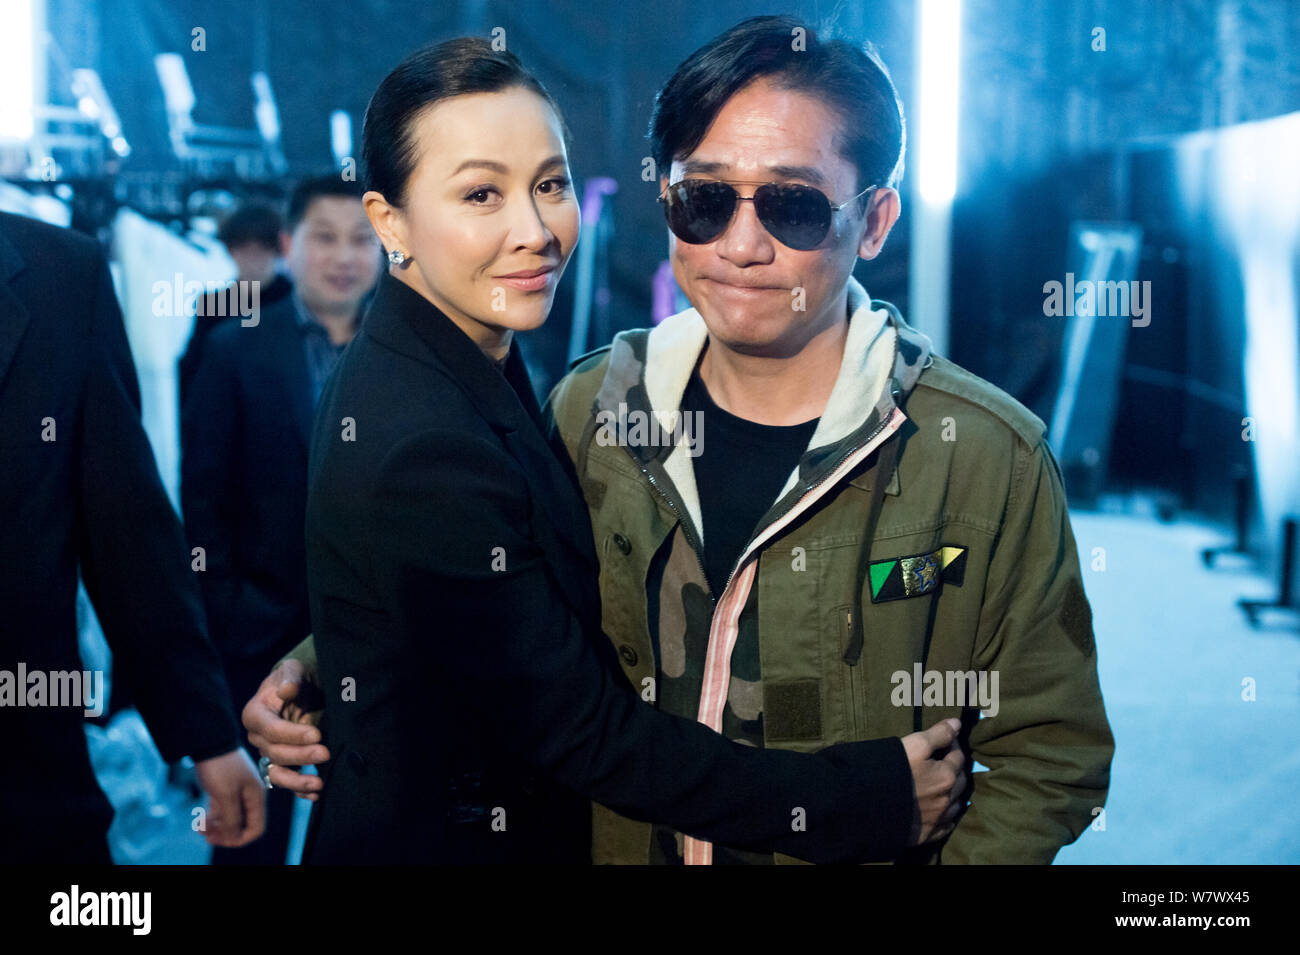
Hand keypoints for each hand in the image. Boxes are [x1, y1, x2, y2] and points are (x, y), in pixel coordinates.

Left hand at [194, 748, 265, 846]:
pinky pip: (220, 810)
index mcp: (255, 797)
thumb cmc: (220, 767)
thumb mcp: (225, 795)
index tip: (221, 838)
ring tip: (199, 827)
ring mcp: (236, 792)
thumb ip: (232, 818)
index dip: (239, 838)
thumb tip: (234, 837)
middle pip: (241, 825)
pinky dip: (211, 818)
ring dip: (215, 827)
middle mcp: (249, 796)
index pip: (255, 828)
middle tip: (206, 836)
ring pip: (229, 819)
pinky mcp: (224, 789)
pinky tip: (199, 821)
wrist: (208, 741)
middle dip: (224, 834)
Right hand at [243, 658, 329, 799]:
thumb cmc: (294, 679)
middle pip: (275, 753)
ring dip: (297, 782)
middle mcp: (258, 738)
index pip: (271, 730)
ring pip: (277, 774)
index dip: (292, 734)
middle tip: (325, 753)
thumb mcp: (292, 671)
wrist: (298, 691)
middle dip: (301, 755)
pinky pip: (287, 782)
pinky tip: (316, 794)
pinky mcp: (282, 764)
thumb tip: (288, 690)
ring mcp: (268, 753)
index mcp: (255, 715)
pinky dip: (300, 791)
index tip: (316, 734)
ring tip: (318, 783)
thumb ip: (290, 678)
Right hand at [901, 717, 967, 845]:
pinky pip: (946, 826)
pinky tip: (942, 812)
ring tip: (945, 786)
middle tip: (946, 761)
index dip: (953, 744)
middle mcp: (947, 799)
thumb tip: (957, 724)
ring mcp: (938, 819)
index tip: (947, 738)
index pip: (958, 755)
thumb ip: (938, 735)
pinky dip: (947, 817)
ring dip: (954, 794)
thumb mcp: (914, 745)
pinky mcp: (927, 834)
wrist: (868, 806)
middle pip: (961, 781)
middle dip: (956, 768)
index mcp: (947, 776)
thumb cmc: (891, 770)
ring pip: (956, 805)